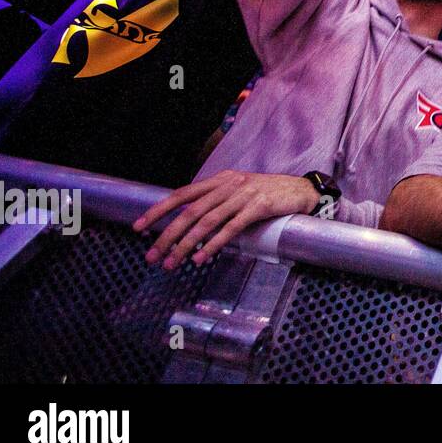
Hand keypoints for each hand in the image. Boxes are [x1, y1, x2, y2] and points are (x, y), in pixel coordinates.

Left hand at [132, 170, 319, 268]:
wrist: (302, 190)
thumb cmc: (269, 193)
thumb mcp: (239, 190)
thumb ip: (217, 201)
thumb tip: (189, 222)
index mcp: (220, 179)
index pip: (182, 194)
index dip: (158, 210)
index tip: (139, 227)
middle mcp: (229, 184)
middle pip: (190, 211)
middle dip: (167, 235)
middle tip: (152, 255)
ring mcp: (244, 195)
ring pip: (206, 222)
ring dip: (186, 245)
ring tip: (172, 263)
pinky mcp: (259, 206)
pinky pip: (231, 228)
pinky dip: (213, 244)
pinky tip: (201, 257)